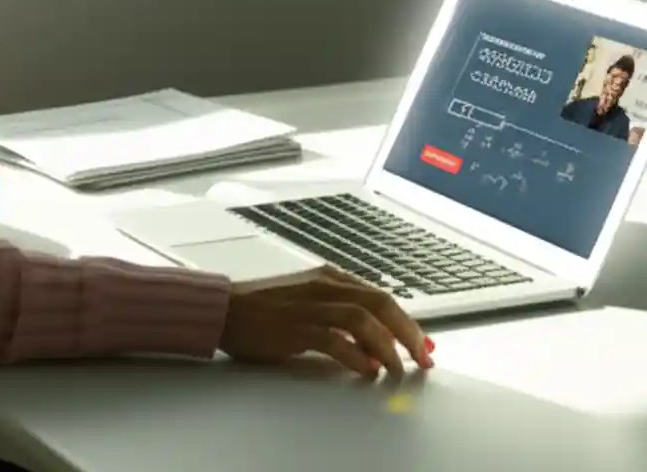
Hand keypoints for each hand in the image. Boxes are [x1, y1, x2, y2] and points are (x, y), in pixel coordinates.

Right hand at [218, 266, 435, 377]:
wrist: (224, 308)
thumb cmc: (263, 308)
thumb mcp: (307, 300)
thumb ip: (338, 312)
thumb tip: (372, 340)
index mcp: (330, 278)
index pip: (380, 296)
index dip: (406, 321)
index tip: (422, 342)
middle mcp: (325, 286)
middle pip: (380, 304)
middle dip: (407, 332)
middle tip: (422, 357)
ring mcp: (310, 305)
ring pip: (363, 319)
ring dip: (386, 345)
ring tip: (397, 368)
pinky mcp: (295, 326)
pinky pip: (334, 338)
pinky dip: (355, 354)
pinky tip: (366, 369)